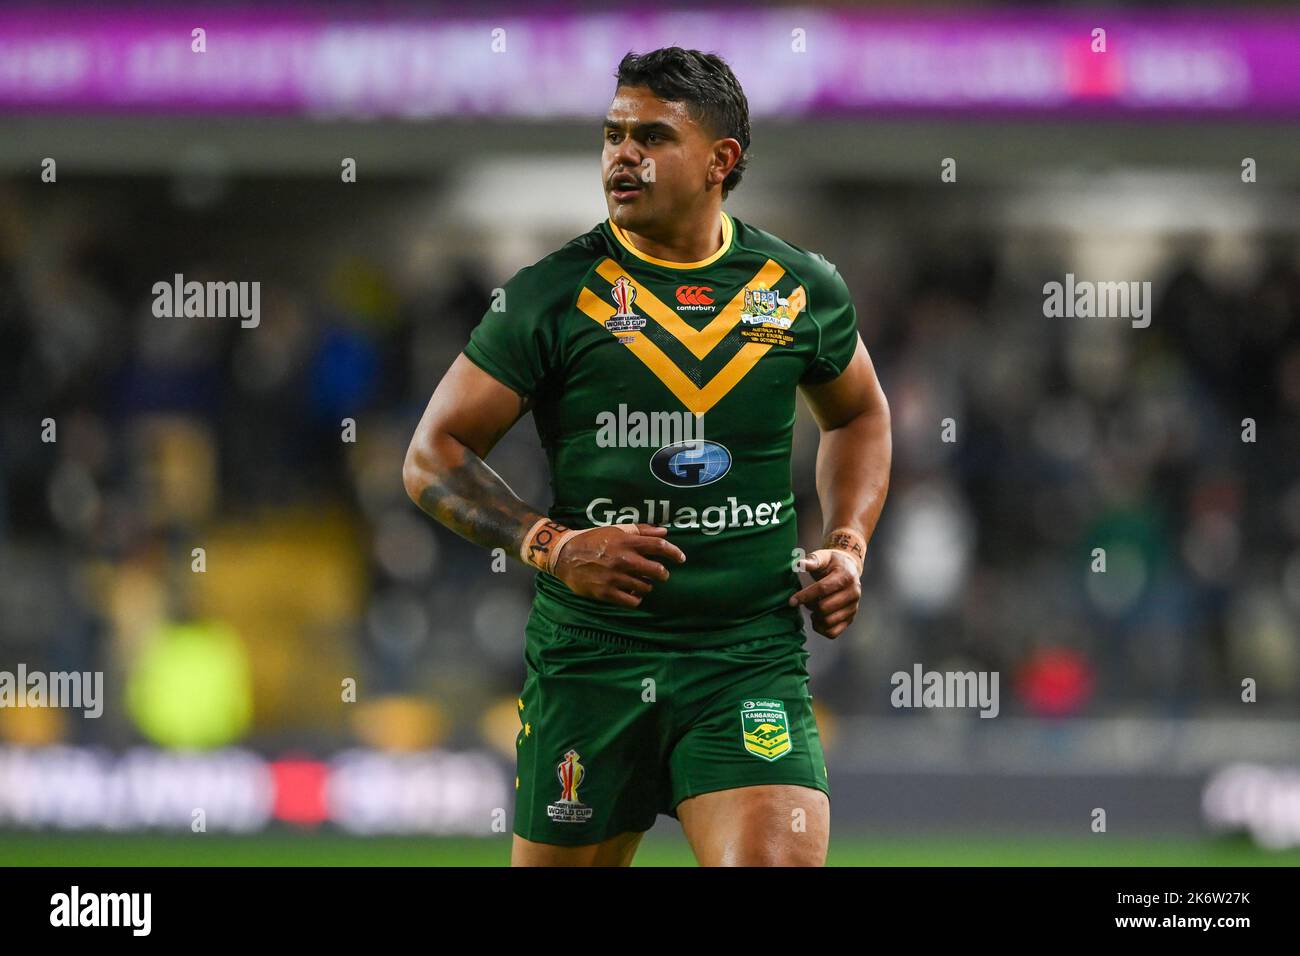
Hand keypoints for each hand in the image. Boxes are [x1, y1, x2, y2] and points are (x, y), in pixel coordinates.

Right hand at [553, 524, 685, 607]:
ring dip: (647, 586)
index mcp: (626, 541)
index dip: (674, 552)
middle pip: (656, 570)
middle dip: (662, 574)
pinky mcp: (606, 592)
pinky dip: (636, 598)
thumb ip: (641, 530)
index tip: (681, 558)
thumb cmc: (593, 540)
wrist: (564, 556)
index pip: (658, 546)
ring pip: (645, 587)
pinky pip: (632, 601)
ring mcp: (615, 577)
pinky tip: (632, 593)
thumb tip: (664, 532)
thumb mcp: (615, 530)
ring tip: (641, 583)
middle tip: (661, 574)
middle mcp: (623, 559)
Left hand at [789, 549, 860, 638]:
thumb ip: (813, 560)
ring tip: (812, 608)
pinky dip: (821, 629)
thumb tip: (799, 564)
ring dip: (815, 617)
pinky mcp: (850, 618)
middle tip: (806, 601)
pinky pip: (833, 633)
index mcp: (846, 576)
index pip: (823, 589)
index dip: (805, 596)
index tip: (791, 601)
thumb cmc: (832, 563)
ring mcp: (853, 607)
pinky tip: (817, 618)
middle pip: (825, 607)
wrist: (849, 570)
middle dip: (810, 605)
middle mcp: (854, 593)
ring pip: (829, 621)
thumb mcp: (824, 556)